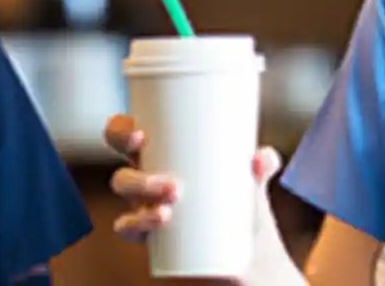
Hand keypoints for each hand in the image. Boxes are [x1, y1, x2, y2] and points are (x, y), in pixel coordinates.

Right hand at [103, 115, 306, 284]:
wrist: (245, 251)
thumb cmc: (239, 203)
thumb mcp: (251, 181)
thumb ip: (262, 166)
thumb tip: (264, 157)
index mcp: (159, 155)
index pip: (125, 136)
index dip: (121, 132)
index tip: (141, 134)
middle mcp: (146, 181)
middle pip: (122, 175)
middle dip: (136, 177)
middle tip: (171, 182)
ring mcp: (145, 210)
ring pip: (126, 201)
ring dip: (143, 197)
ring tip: (173, 202)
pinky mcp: (150, 236)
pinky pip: (129, 230)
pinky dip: (139, 225)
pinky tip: (161, 221)